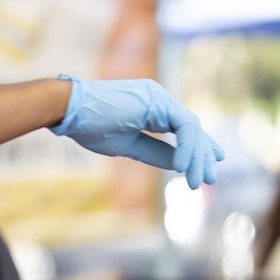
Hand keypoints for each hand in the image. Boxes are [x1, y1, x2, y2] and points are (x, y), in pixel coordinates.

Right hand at [49, 75, 223, 188]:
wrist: (71, 111)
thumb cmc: (90, 127)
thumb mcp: (129, 146)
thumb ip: (155, 152)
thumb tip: (179, 165)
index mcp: (151, 107)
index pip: (182, 127)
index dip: (196, 147)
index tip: (208, 164)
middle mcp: (159, 99)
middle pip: (190, 128)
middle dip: (202, 156)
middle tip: (209, 179)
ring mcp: (160, 97)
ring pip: (191, 128)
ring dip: (197, 157)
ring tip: (198, 182)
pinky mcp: (158, 101)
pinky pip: (184, 126)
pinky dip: (187, 148)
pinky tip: (183, 169)